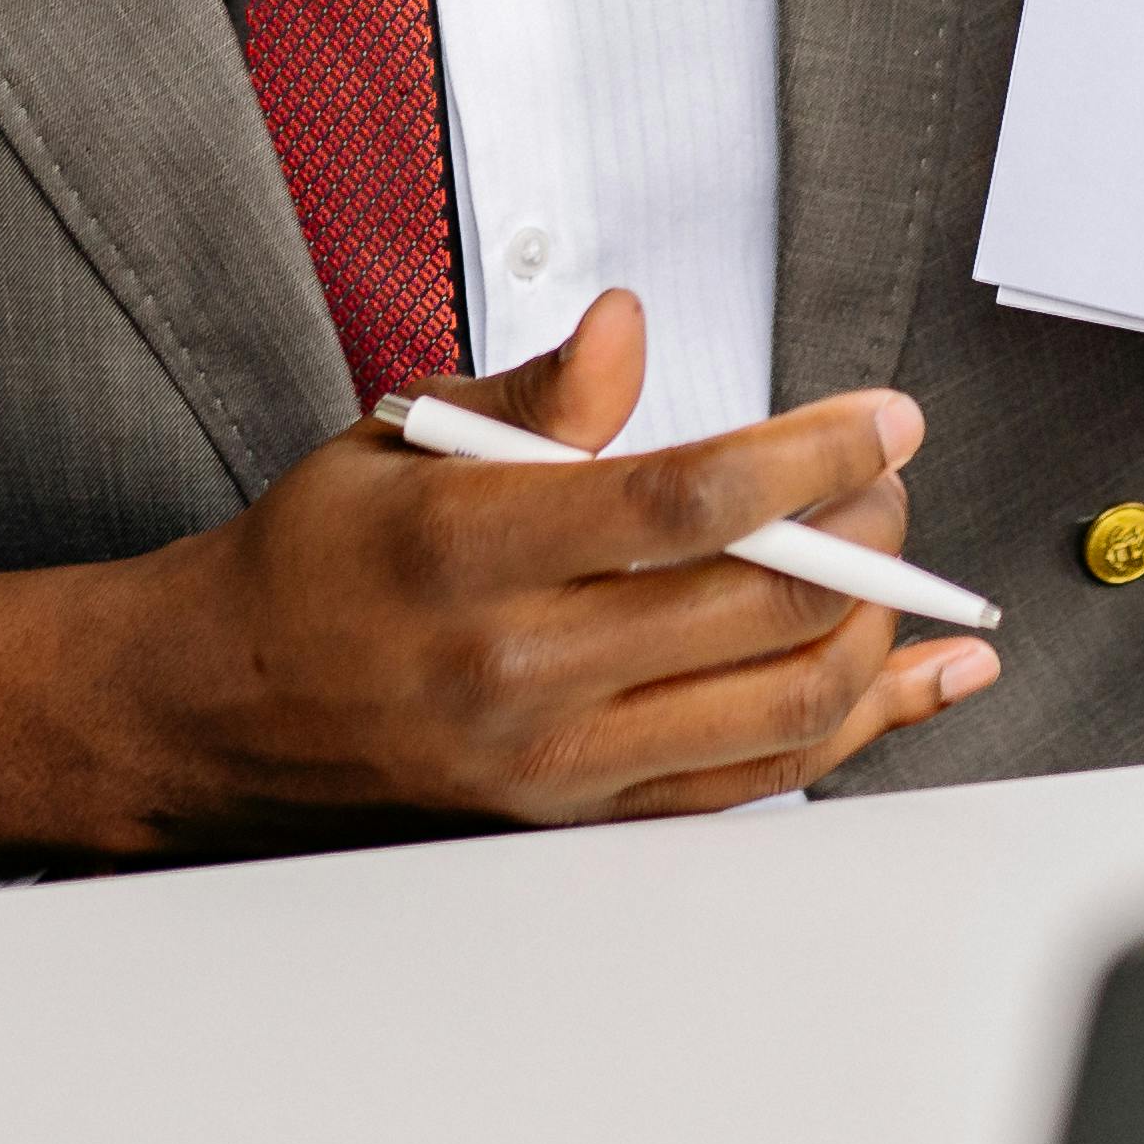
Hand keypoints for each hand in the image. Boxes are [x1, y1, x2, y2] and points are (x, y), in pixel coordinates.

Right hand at [0, 288, 998, 866]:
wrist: (223, 706)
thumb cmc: (315, 561)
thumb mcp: (400, 439)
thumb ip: (535, 394)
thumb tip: (629, 329)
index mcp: (475, 550)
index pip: (687, 502)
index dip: (812, 456)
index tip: (882, 419)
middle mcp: (523, 667)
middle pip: (759, 607)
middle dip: (866, 531)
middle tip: (888, 475)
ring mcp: (560, 758)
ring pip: (783, 710)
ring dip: (875, 630)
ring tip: (895, 561)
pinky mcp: (584, 814)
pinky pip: (758, 783)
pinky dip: (861, 729)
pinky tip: (920, 676)